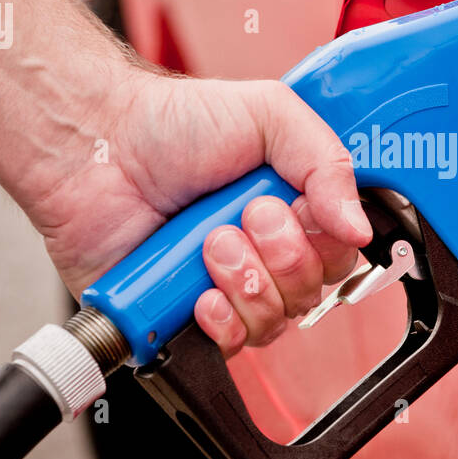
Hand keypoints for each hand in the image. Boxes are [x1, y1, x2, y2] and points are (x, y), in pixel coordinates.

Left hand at [29, 64, 368, 356]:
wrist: (97, 147)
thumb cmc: (171, 123)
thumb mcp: (270, 113)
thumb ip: (328, 162)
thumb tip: (360, 227)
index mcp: (291, 207)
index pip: (340, 251)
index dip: (325, 239)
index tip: (296, 207)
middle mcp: (264, 251)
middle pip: (313, 291)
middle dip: (280, 255)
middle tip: (244, 215)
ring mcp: (226, 286)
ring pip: (275, 320)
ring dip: (246, 280)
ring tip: (209, 242)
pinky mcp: (185, 318)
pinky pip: (230, 345)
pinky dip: (220, 321)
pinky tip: (200, 293)